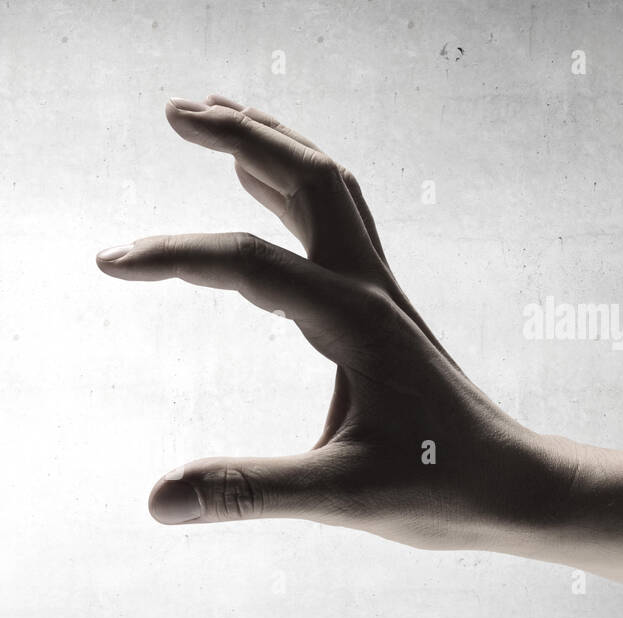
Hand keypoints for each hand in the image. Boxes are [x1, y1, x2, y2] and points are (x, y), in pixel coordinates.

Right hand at [96, 95, 574, 551]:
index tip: (108, 260)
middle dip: (239, 133)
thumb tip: (155, 502)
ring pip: (326, 187)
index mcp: (353, 320)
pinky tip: (261, 187)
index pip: (248, 263)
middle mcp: (367, 288)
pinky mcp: (378, 307)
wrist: (514, 486)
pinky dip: (289, 187)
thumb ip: (249, 493)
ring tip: (213, 118)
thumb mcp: (341, 500)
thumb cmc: (440, 490)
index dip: (173, 255)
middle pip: (306, 175)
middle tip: (174, 110)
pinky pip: (333, 221)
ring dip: (269, 144)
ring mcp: (377, 291)